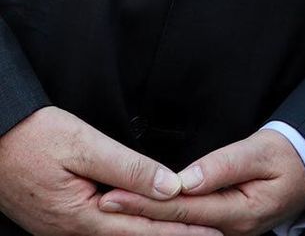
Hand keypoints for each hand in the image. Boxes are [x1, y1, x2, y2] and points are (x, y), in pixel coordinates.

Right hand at [0, 105, 211, 235]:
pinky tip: (141, 223)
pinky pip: (100, 228)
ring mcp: (63, 229)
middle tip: (211, 235)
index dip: (179, 230)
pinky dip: (128, 227)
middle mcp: (73, 231)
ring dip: (152, 233)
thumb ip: (127, 167)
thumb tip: (168, 186)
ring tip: (186, 231)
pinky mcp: (57, 220)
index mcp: (82, 216)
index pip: (142, 229)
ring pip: (117, 235)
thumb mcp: (82, 144)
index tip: (211, 229)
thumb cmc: (33, 137)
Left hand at [99, 130, 304, 235]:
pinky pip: (190, 222)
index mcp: (239, 213)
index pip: (183, 208)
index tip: (115, 194)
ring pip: (180, 225)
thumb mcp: (261, 152)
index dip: (147, 201)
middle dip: (137, 213)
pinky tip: (145, 212)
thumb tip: (186, 179)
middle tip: (103, 202)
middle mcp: (231, 230)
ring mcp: (228, 231)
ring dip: (147, 217)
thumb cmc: (289, 155)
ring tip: (115, 206)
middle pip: (176, 221)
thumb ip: (224, 165)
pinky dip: (165, 216)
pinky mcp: (225, 224)